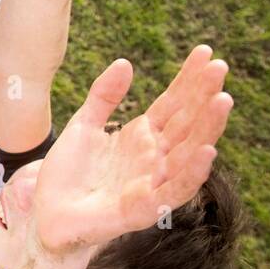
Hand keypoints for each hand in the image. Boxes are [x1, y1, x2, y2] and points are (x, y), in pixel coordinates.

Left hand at [32, 45, 233, 254]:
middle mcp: (155, 158)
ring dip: (208, 128)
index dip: (189, 79)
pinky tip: (207, 151)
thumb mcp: (82, 126)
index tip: (205, 52)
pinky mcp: (144, 209)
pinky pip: (174, 190)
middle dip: (204, 96)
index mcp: (142, 136)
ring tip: (223, 100)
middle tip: (220, 67)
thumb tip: (124, 62)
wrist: (47, 216)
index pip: (173, 103)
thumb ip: (103, 96)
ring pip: (189, 153)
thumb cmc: (68, 175)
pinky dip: (192, 172)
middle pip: (187, 123)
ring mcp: (152, 182)